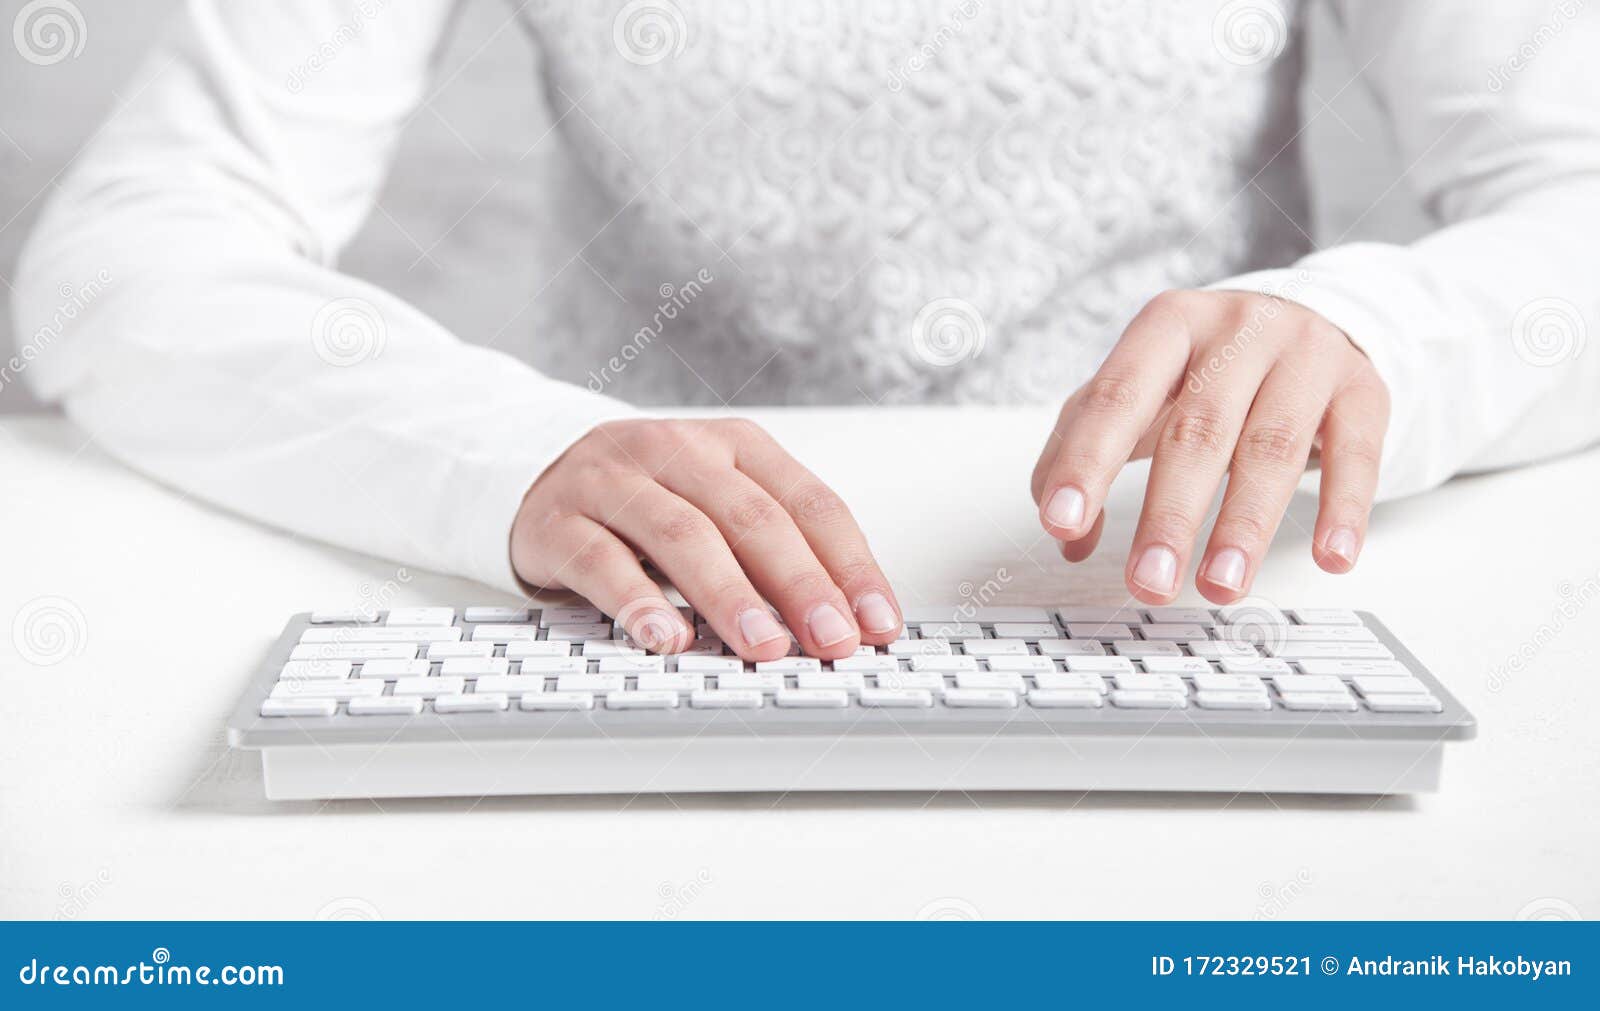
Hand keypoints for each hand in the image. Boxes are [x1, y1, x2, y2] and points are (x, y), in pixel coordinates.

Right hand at [511, 418, 901, 659]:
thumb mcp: (720, 506)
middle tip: (831, 639)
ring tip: (763, 646)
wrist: (541, 477)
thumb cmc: (652, 501)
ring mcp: (614, 481)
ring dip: (729, 597)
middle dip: (800, 584)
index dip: (850, 565)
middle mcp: (677, 451)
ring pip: (682, 536)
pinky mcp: (559, 520)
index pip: (809, 502)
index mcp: (734, 445)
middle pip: (751, 518)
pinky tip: (665, 639)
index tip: (876, 622)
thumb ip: (777, 553)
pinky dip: (637, 603)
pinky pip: (601, 561)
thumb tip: (847, 623)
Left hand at [1031, 289, 1388, 603]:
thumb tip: (1070, 538)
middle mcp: (1238, 330)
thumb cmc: (1207, 369)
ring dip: (1244, 527)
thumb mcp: (1141, 389)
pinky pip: (1355, 453)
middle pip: (1197, 430)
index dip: (1087, 463)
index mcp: (1167, 325)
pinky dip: (1343, 509)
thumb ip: (1084, 449)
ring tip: (1220, 586)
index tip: (1062, 523)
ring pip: (1271, 447)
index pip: (1117, 396)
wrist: (1313, 321)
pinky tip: (1329, 558)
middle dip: (1169, 516)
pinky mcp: (1362, 388)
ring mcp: (1305, 355)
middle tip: (1148, 583)